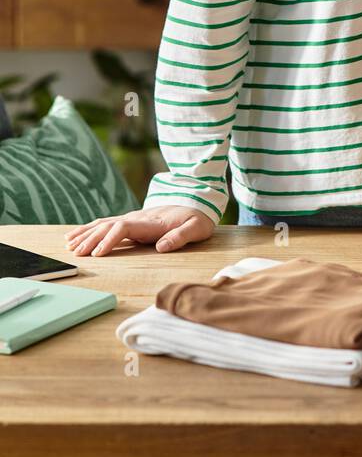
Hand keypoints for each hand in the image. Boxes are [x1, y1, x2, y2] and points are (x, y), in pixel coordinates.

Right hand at [64, 206, 215, 256]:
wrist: (197, 201)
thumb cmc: (197, 218)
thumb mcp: (196, 228)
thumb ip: (180, 237)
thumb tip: (161, 247)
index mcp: (150, 222)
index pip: (123, 228)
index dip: (109, 239)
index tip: (98, 254)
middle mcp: (137, 218)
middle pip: (108, 225)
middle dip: (91, 239)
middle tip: (77, 254)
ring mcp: (132, 218)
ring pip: (103, 223)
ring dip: (86, 233)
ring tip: (70, 245)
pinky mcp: (131, 220)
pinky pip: (105, 223)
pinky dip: (89, 229)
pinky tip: (76, 235)